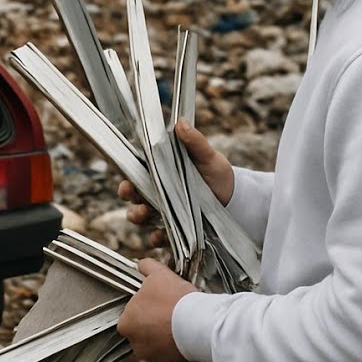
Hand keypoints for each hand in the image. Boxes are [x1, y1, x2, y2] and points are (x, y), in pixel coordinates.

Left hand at [117, 258, 196, 361]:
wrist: (199, 322)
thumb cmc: (174, 299)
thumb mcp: (158, 273)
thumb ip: (146, 266)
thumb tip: (142, 264)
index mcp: (125, 323)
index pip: (130, 313)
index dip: (144, 304)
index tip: (156, 300)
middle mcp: (134, 343)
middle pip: (141, 328)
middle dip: (152, 320)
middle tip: (168, 309)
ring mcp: (151, 355)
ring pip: (154, 341)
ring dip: (162, 332)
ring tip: (177, 318)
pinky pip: (168, 350)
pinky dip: (173, 342)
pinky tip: (183, 330)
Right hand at [118, 120, 233, 245]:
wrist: (235, 200)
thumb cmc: (217, 174)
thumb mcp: (208, 157)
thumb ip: (195, 142)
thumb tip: (180, 122)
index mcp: (160, 172)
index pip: (136, 173)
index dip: (127, 178)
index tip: (126, 182)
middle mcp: (157, 192)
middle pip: (133, 195)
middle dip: (128, 197)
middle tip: (132, 196)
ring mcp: (164, 212)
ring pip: (141, 216)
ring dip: (137, 216)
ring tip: (144, 214)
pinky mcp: (174, 231)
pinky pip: (159, 237)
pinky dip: (156, 238)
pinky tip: (158, 237)